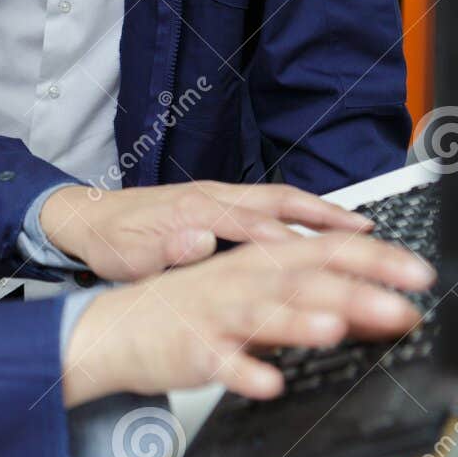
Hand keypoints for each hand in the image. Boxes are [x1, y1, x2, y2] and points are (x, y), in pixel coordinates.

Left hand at [38, 180, 372, 282]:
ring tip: (365, 228)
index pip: (251, 226)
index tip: (323, 260)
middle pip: (279, 202)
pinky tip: (327, 228)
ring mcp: (220, 196)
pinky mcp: (222, 203)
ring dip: (324, 212)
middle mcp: (214, 197)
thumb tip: (198, 239)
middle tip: (369, 235)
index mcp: (195, 211)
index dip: (288, 243)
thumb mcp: (128, 255)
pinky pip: (273, 204)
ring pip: (282, 199)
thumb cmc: (110, 241)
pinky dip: (305, 213)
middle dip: (326, 217)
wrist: (88, 217)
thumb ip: (164, 249)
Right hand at [62, 229, 433, 407]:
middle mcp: (243, 281)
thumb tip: (382, 306)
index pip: (329, 250)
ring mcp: (217, 315)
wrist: (120, 326)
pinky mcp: (193, 351)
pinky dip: (246, 373)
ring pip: (264, 316)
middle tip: (401, 309)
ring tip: (334, 330)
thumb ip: (317, 297)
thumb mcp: (258, 292)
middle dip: (356, 293)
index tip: (420, 275)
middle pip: (304, 281)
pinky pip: (222, 363)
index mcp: (263, 260)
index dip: (376, 259)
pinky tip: (270, 384)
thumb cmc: (195, 307)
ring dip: (299, 322)